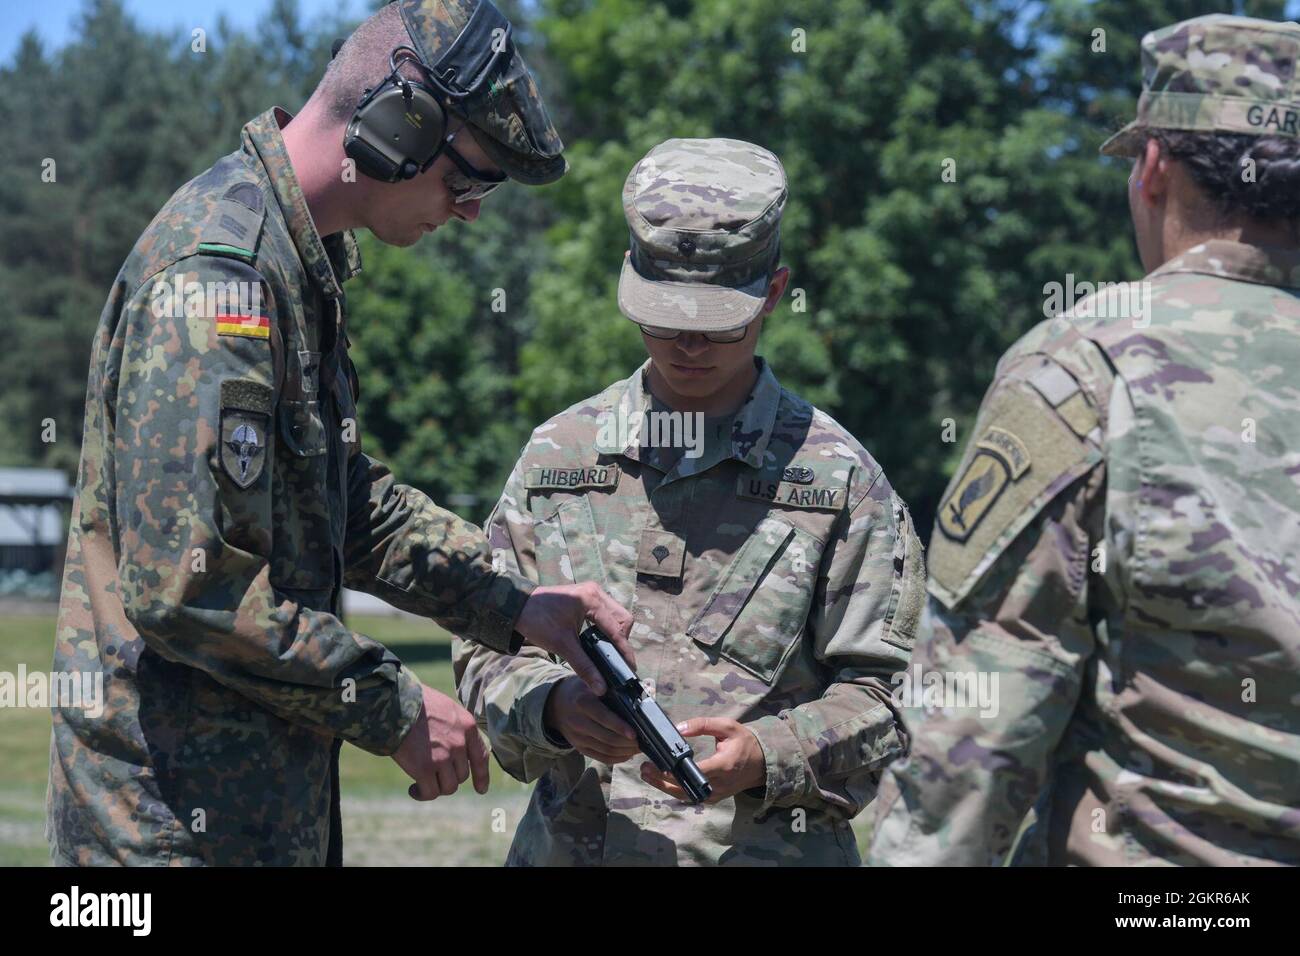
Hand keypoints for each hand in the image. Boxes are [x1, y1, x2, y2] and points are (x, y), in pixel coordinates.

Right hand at [392, 683, 489, 800]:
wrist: (395, 704)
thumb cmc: (417, 704)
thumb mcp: (446, 708)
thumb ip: (455, 728)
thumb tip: (455, 747)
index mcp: (467, 726)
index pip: (481, 756)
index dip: (482, 776)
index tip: (481, 790)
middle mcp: (459, 744)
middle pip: (461, 775)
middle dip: (448, 778)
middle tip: (432, 775)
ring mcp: (443, 758)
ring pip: (449, 787)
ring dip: (436, 788)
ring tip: (421, 783)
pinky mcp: (425, 769)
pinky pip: (430, 792)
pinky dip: (422, 794)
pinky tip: (413, 789)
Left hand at [514, 582, 634, 694]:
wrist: (517, 606)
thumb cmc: (537, 621)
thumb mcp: (561, 645)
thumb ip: (584, 666)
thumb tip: (601, 688)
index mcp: (591, 599)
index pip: (616, 629)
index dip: (624, 651)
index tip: (630, 669)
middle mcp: (595, 592)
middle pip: (623, 618)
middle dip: (622, 640)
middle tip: (614, 659)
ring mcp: (592, 591)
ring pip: (617, 614)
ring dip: (615, 633)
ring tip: (608, 652)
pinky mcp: (587, 595)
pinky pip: (607, 612)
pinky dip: (607, 626)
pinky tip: (600, 640)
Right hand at [543, 675, 639, 764]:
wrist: (557, 704)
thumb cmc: (583, 689)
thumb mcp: (593, 680)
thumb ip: (613, 684)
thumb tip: (644, 688)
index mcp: (582, 701)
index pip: (603, 717)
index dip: (620, 726)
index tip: (635, 733)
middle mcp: (578, 721)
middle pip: (607, 738)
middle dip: (628, 742)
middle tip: (644, 741)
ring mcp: (577, 737)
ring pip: (606, 750)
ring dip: (625, 751)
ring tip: (639, 747)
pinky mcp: (579, 747)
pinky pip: (601, 757)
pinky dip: (617, 758)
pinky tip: (628, 753)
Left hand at [639, 717, 765, 803]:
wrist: (761, 764)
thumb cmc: (744, 742)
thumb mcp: (727, 726)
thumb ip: (703, 725)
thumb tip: (679, 728)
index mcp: (724, 765)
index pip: (696, 771)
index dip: (676, 771)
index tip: (659, 764)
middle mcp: (719, 784)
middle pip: (687, 786)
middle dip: (663, 780)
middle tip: (644, 769)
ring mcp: (717, 794)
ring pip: (687, 796)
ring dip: (665, 787)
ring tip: (647, 775)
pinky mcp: (714, 798)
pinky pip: (692, 798)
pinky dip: (676, 791)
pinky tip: (661, 782)